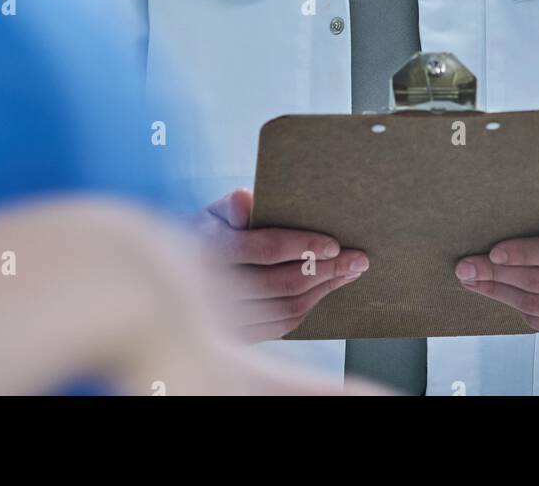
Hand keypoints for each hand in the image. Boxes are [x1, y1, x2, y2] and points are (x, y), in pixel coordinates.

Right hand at [196, 189, 367, 343]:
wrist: (179, 275)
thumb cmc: (209, 233)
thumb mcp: (213, 212)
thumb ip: (233, 205)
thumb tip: (246, 200)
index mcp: (210, 250)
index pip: (265, 248)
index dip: (303, 246)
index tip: (335, 244)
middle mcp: (216, 289)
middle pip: (282, 284)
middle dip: (326, 271)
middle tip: (358, 259)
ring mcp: (226, 319)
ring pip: (285, 310)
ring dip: (324, 291)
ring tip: (349, 273)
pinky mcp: (237, 337)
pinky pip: (280, 328)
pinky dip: (308, 309)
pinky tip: (325, 291)